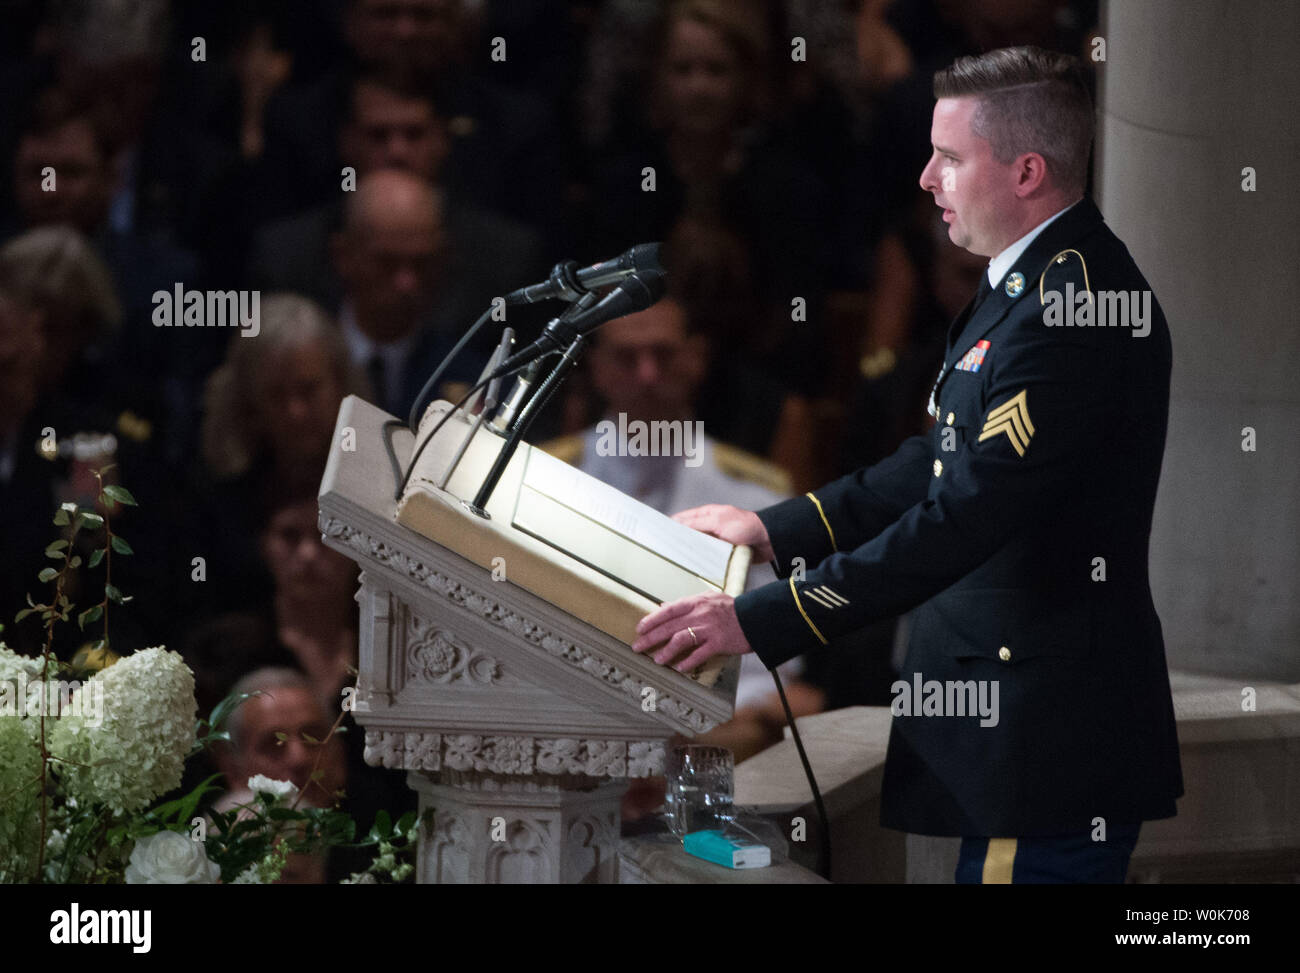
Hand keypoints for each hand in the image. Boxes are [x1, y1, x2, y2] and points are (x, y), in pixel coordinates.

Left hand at [632, 591, 752, 671]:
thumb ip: (687, 603)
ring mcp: (709, 628)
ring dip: (666, 651)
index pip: (668, 610)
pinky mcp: (719, 642)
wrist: (756, 617)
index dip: (652, 619)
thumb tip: (664, 607)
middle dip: (651, 637)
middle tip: (638, 646)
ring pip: (681, 640)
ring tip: (656, 660)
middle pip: (669, 626)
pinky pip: (699, 654)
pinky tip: (679, 668)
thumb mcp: (709, 599)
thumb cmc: (732, 609)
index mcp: (696, 602)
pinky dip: (688, 662)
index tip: (640, 628)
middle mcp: (700, 614)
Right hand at [671, 504, 773, 562]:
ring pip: (697, 548)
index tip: (657, 535)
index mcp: (707, 514)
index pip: (683, 519)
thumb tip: (677, 525)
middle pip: (688, 534)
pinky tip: (693, 568)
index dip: (670, 526)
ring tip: (674, 562)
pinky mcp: (723, 553)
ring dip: (690, 553)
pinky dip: (702, 562)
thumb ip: (698, 524)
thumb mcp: (718, 522)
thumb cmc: (745, 526)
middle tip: (663, 552)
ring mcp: (716, 540)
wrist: (768, 541)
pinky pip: (708, 558)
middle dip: (677, 542)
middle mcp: (710, 526)